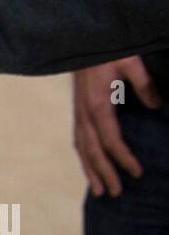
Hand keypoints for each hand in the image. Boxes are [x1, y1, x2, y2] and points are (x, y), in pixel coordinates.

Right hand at [72, 57, 160, 197]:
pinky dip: (84, 158)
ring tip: (99, 191)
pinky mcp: (77, 112)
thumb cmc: (108, 49)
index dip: (123, 158)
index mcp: (97, 105)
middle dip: (104, 174)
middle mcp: (84, 115)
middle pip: (93, 152)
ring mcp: (78, 114)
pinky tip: (90, 167)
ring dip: (90, 172)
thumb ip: (144, 84)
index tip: (137, 172)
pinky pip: (79, 141)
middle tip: (116, 193)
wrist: (82, 41)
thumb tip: (157, 106)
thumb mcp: (131, 62)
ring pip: (82, 150)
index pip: (111, 141)